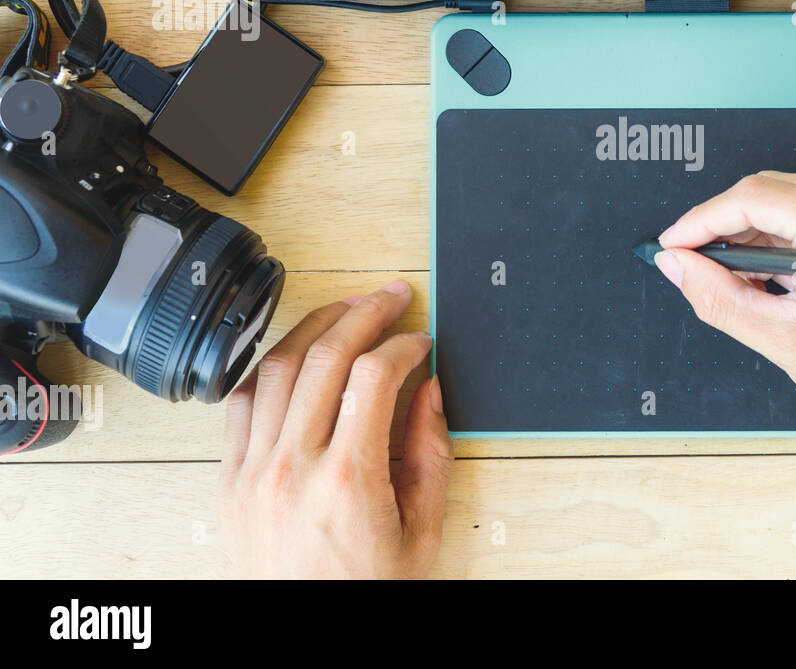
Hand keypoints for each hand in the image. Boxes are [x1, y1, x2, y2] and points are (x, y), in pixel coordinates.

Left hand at [218, 279, 452, 578]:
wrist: (306, 636)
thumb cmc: (365, 591)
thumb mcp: (421, 532)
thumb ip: (430, 456)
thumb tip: (428, 391)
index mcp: (349, 481)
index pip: (375, 377)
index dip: (404, 344)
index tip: (420, 341)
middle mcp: (294, 468)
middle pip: (327, 357)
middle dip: (365, 313)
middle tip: (390, 296)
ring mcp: (254, 471)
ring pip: (278, 367)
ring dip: (316, 325)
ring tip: (346, 309)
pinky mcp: (229, 480)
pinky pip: (241, 401)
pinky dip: (270, 366)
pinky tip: (296, 353)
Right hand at [655, 172, 795, 439]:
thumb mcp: (785, 341)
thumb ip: (720, 297)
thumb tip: (678, 265)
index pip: (754, 198)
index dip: (703, 221)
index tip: (674, 244)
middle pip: (771, 191)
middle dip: (727, 228)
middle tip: (699, 269)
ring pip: (792, 197)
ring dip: (758, 234)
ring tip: (749, 284)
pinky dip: (788, 236)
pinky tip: (782, 276)